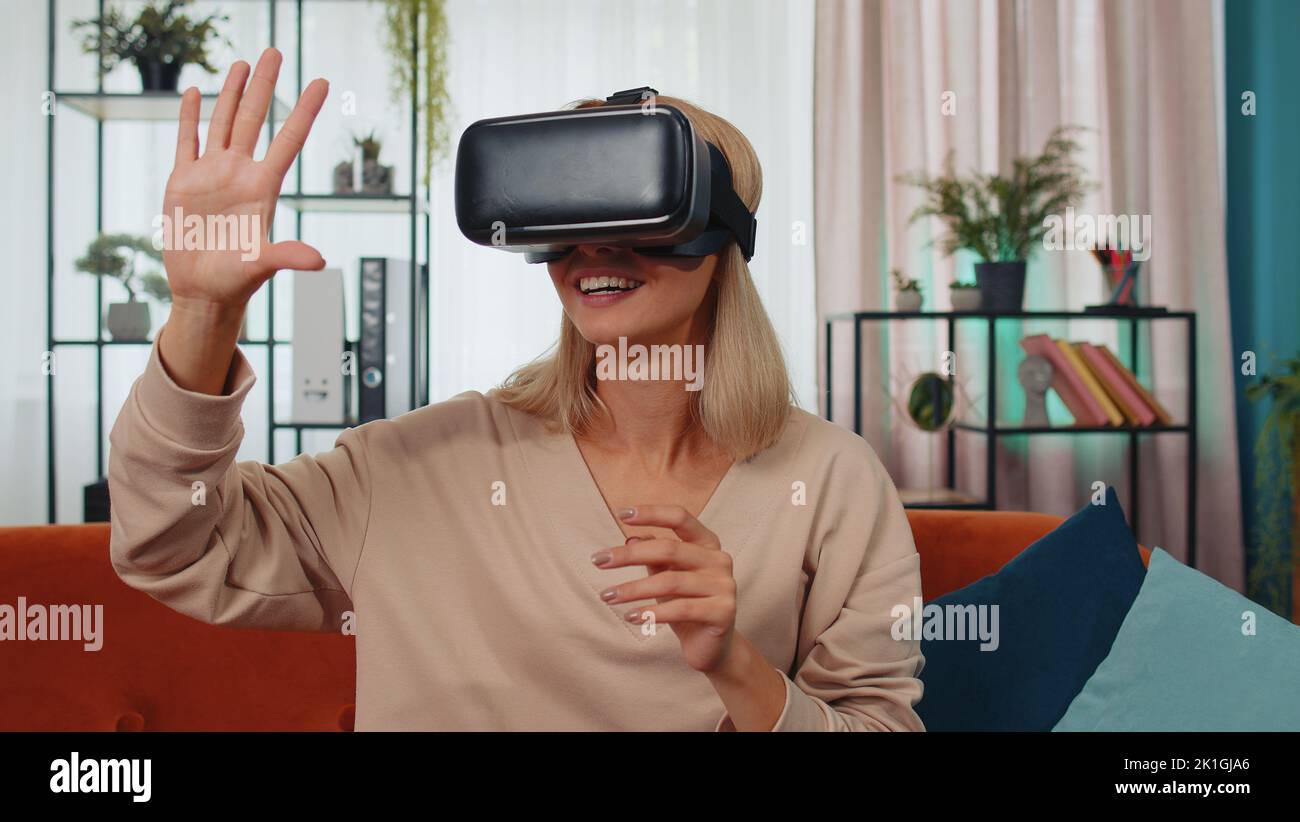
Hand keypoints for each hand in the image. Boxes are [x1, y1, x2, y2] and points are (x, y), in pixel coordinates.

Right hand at [163, 48, 327, 311]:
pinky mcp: (183, 181)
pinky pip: (188, 141)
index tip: (322, 82)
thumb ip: (288, 257)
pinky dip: (191, 117)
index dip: (304, 110)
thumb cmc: (236, 281)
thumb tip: (320, 261)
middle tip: (275, 51)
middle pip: (254, 119)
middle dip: (264, 85)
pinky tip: (197, 93)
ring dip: (232, 92)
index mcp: (263, 188)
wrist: (202, 291)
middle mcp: (240, 174)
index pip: (289, 140)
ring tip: (242, 63)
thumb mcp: (262, 266)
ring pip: (223, 123)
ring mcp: (212, 174)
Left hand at [592, 505, 736, 671]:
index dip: (651, 513)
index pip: (680, 517)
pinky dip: (652, 612)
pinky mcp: (722, 612)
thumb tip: (630, 539)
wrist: (713, 648)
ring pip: (670, 581)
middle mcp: (720, 560)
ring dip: (633, 589)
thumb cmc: (686, 605)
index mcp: (708, 543)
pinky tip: (631, 617)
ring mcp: (724, 586)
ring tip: (607, 596)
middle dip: (629, 555)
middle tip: (598, 561)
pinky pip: (680, 609)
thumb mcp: (667, 577)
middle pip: (669, 549)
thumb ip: (654, 557)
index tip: (621, 514)